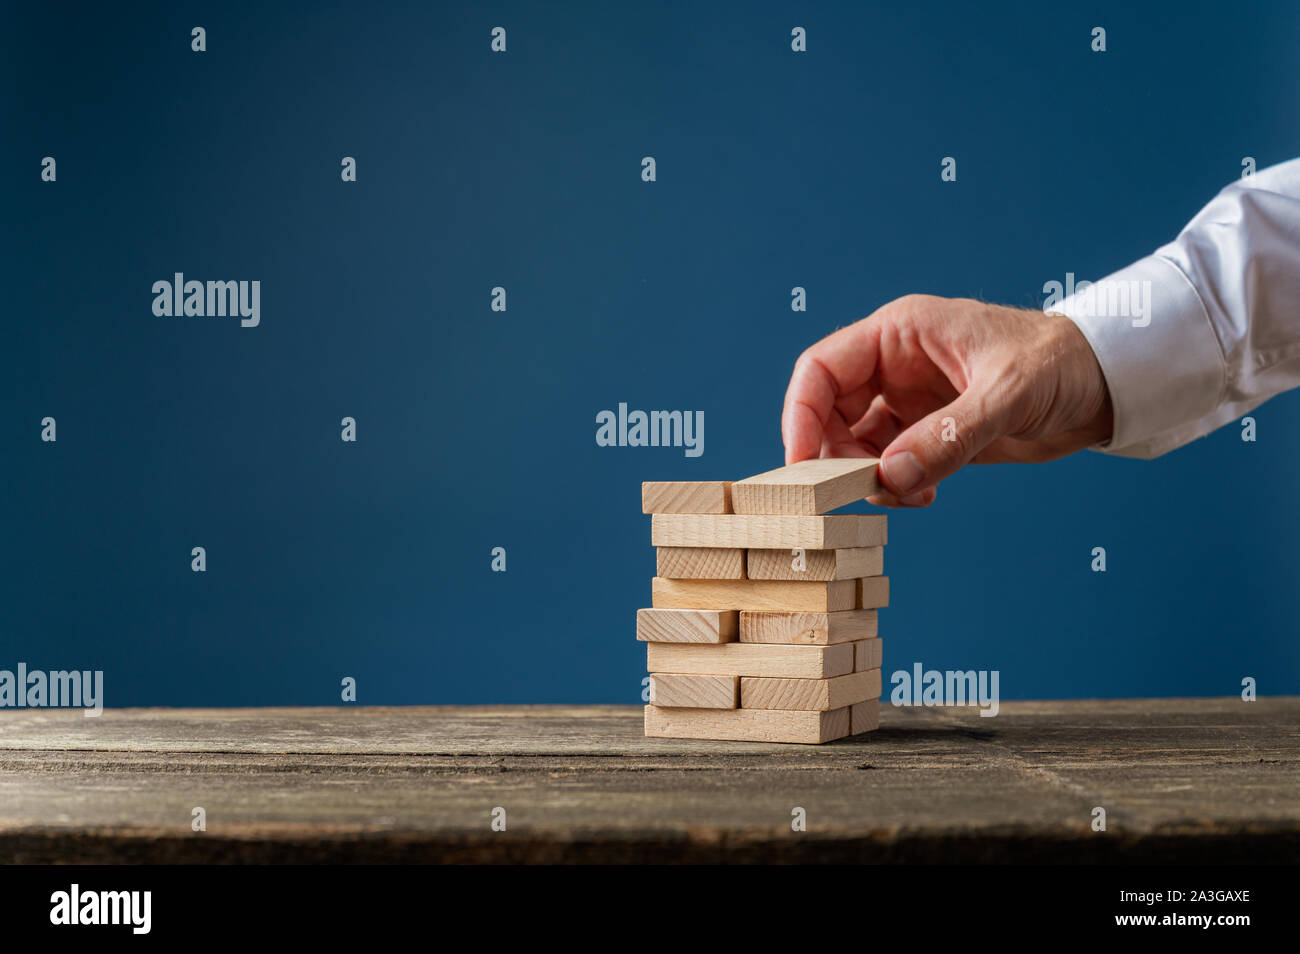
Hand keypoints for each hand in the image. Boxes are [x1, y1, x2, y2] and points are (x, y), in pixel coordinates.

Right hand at [781, 295, 1113, 506]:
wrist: (1106, 383)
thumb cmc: (1062, 362)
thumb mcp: (1009, 393)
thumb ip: (949, 436)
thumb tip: (890, 477)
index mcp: (900, 333)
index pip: (822, 369)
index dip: (801, 415)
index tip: (802, 464)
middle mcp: (895, 365)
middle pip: (829, 413)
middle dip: (836, 457)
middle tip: (864, 490)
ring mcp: (910, 401)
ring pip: (855, 444)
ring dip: (869, 477)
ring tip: (907, 496)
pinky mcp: (929, 432)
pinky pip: (889, 464)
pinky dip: (894, 487)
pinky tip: (924, 496)